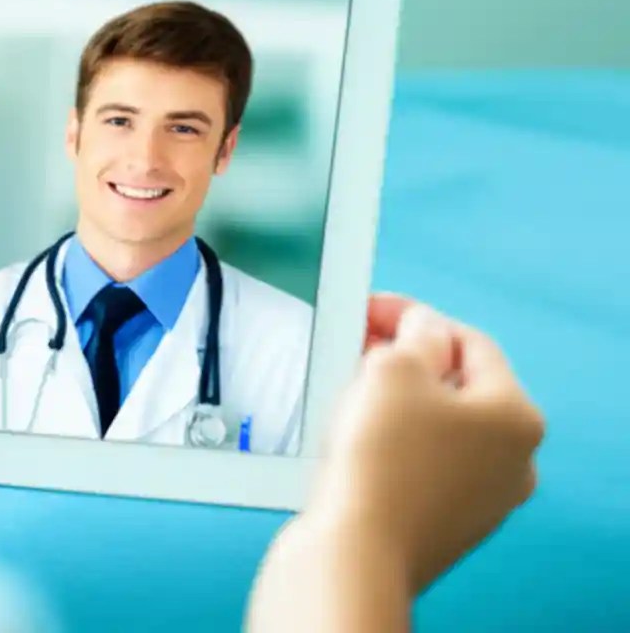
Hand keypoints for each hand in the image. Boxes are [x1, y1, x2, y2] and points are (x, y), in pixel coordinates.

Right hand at [311, 294, 545, 592]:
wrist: (355, 552)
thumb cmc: (382, 459)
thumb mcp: (394, 368)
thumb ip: (415, 334)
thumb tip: (424, 329)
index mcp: (516, 416)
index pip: (470, 342)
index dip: (415, 316)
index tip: (372, 309)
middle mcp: (511, 461)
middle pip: (455, 387)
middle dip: (402, 362)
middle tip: (356, 350)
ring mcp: (478, 500)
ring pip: (434, 430)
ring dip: (392, 405)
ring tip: (345, 397)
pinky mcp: (439, 525)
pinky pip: (416, 468)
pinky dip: (387, 447)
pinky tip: (351, 444)